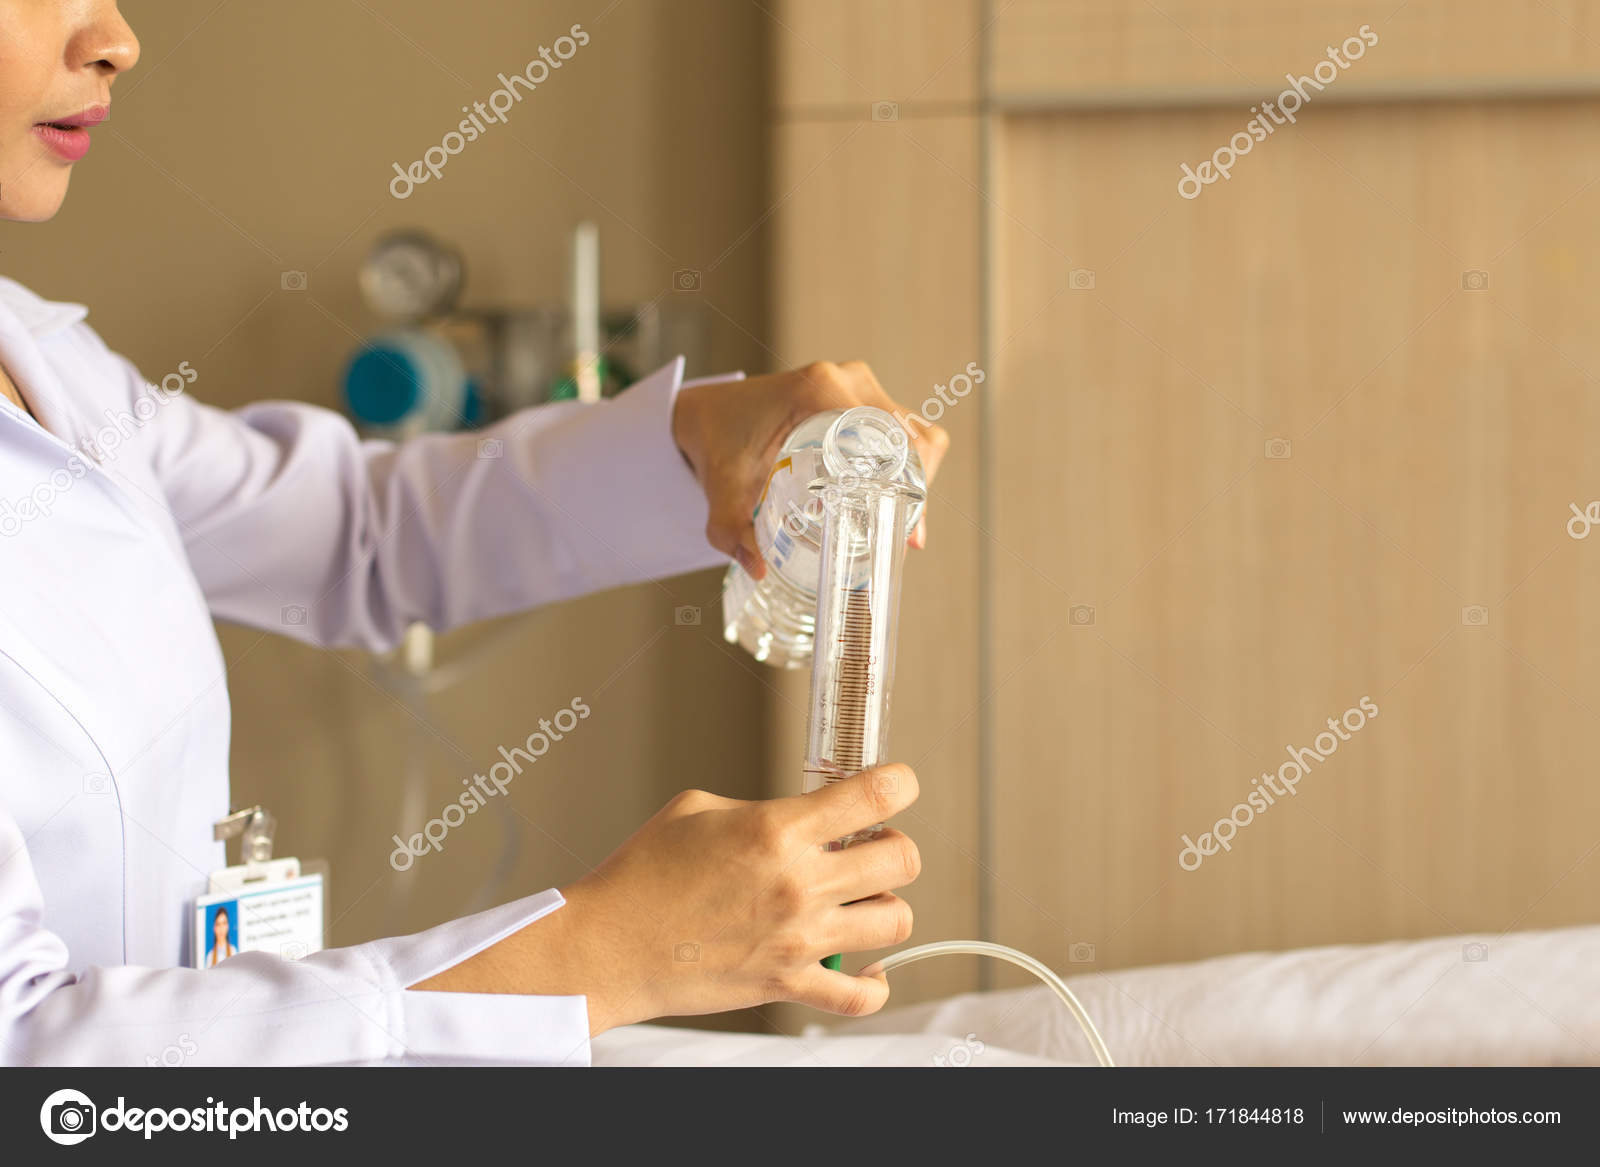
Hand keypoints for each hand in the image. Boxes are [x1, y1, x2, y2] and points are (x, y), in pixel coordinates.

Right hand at [411, 764, 921, 1034]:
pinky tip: (860, 965)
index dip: (900, 782)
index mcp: (777, 828)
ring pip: (896, 920)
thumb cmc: (641, 874)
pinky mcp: (786, 984)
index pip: (874, 794)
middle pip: (902, 858)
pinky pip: (861, 997)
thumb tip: (801, 816)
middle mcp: (798, 883)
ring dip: (884, 906)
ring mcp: (797, 938)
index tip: (897, 784)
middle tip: (869, 847)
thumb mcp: (698, 807)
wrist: (608, 945)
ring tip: (857, 901)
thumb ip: (762, 807)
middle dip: (893, 846)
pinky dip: (872, 984)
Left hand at [672, 361, 950, 578]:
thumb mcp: (722, 489)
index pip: (888, 437)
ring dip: (915, 474)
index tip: (905, 528)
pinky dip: (906, 460)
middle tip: (904, 534)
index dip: (908, 485)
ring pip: (913, 430)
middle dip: (916, 487)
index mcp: (819, 391)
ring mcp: (855, 382)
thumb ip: (731, 529)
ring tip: (899, 518)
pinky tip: (892, 494)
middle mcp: (845, 379)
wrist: (707, 411)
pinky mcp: (857, 393)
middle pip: (911, 436)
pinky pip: (899, 426)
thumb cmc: (716, 442)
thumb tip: (760, 568)